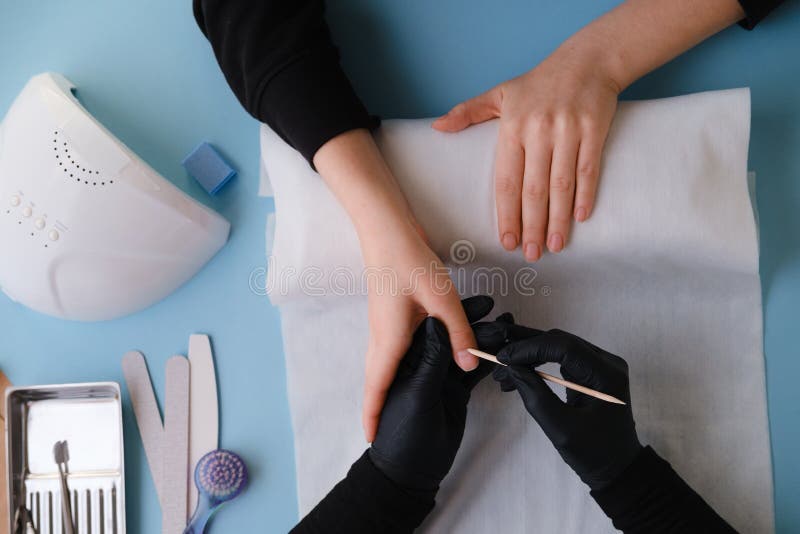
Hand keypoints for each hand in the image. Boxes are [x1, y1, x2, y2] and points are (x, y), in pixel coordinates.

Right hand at [313, 129, 482, 441]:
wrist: (387, 233)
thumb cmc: (410, 262)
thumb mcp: (442, 298)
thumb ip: (458, 333)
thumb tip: (470, 365)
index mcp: (389, 338)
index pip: (378, 385)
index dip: (373, 413)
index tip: (370, 438)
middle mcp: (380, 337)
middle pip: (377, 380)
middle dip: (377, 406)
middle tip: (380, 431)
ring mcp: (381, 327)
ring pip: (383, 366)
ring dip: (385, 387)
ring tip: (393, 408)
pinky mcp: (388, 318)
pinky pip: (391, 351)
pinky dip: (396, 366)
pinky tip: (416, 366)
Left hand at [369, 297, 494, 490]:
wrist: (411, 472)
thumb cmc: (406, 434)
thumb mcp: (420, 395)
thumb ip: (432, 361)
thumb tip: (441, 326)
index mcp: (403, 360)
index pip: (429, 329)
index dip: (450, 314)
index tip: (471, 299)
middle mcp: (420, 363)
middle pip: (448, 336)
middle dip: (472, 324)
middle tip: (497, 310)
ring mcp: (438, 377)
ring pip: (461, 351)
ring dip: (482, 340)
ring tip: (505, 325)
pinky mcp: (452, 391)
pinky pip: (471, 371)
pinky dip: (486, 361)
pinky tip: (502, 349)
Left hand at [433, 48, 617, 260]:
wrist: (586, 60)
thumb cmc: (538, 83)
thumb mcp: (499, 94)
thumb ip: (467, 112)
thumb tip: (437, 127)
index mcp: (512, 129)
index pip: (506, 182)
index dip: (506, 215)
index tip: (507, 241)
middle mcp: (539, 132)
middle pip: (533, 190)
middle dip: (532, 226)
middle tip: (532, 255)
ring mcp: (567, 132)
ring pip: (561, 185)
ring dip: (559, 219)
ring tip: (556, 245)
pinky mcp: (593, 130)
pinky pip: (587, 169)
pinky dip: (585, 195)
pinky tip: (580, 218)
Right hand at [493, 329, 641, 489]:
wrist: (617, 467)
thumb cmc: (593, 453)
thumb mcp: (560, 428)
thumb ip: (535, 395)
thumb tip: (511, 368)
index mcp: (606, 374)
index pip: (564, 347)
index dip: (530, 348)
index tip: (503, 358)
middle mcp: (607, 362)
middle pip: (561, 341)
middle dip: (526, 347)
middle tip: (498, 359)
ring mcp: (600, 364)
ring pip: (558, 346)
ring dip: (529, 354)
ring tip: (504, 371)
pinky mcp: (591, 370)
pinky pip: (561, 357)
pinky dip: (538, 362)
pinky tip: (519, 372)